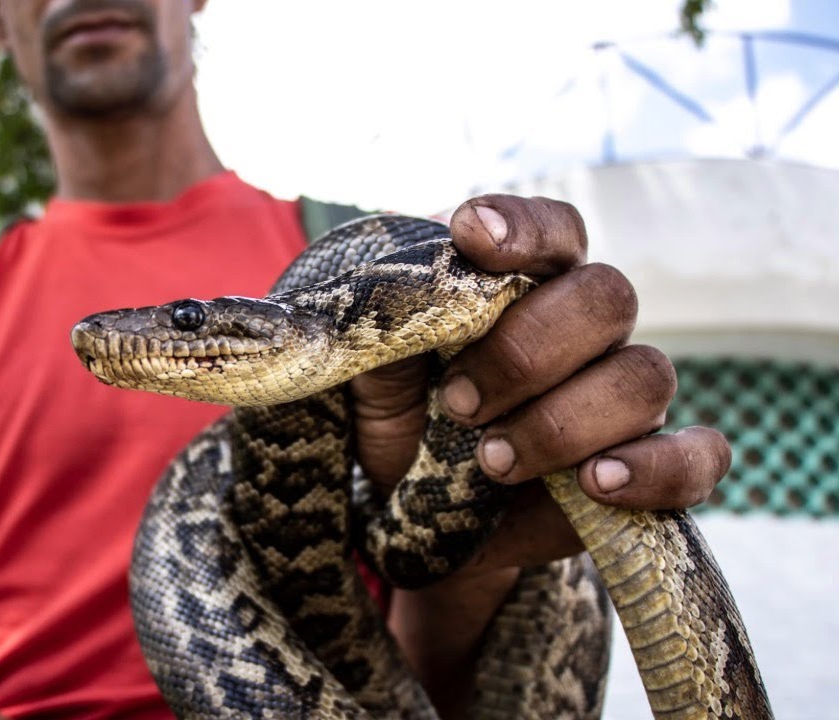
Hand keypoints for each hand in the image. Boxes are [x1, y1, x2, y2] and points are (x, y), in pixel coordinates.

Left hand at [351, 194, 730, 572]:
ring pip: (642, 379)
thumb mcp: (372, 368)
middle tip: (455, 402)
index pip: (553, 231)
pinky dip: (653, 469)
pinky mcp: (648, 469)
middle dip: (526, 351)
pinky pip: (695, 458)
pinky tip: (594, 482)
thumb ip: (388, 319)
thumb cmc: (398, 418)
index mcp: (527, 286)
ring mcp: (625, 399)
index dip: (522, 227)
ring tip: (490, 462)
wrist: (410, 512)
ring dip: (561, 422)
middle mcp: (588, 331)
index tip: (468, 234)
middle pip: (606, 298)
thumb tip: (408, 270)